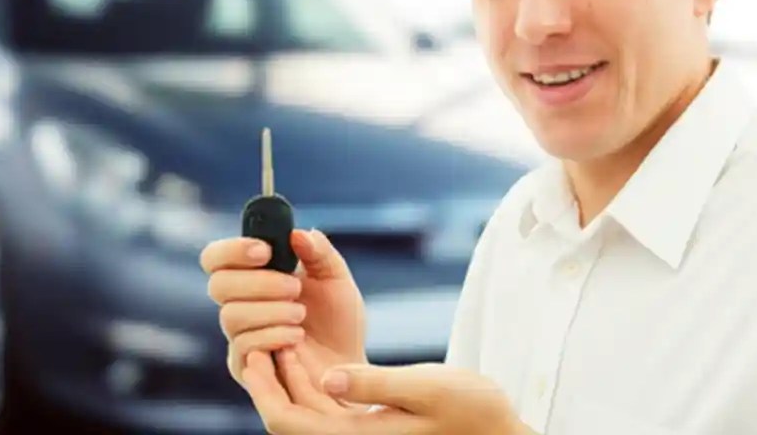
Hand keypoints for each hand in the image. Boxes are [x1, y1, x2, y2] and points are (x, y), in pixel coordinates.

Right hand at [201, 229, 366, 387]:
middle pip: (218, 284)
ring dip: (270, 311)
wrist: (347, 365)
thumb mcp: (335, 278)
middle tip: (294, 287)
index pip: (217, 258)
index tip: (265, 250)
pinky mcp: (244, 365)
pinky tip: (297, 337)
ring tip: (301, 314)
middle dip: (258, 282)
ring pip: (230, 315)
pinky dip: (272, 335)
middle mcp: (238, 302)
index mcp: (252, 275)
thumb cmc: (338, 319)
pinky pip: (242, 345)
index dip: (232, 250)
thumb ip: (319, 252)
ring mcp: (238, 335)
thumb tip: (297, 233)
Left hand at [243, 349, 531, 434]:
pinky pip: (323, 407)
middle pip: (288, 416)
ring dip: (288, 377)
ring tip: (282, 333)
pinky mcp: (368, 427)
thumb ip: (374, 384)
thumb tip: (327, 377)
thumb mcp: (426, 387)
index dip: (264, 387)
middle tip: (262, 331)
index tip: (257, 347)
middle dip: (269, 377)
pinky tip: (310, 351)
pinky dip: (309, 380)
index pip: (287, 422)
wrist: (498, 431)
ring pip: (304, 410)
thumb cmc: (472, 409)